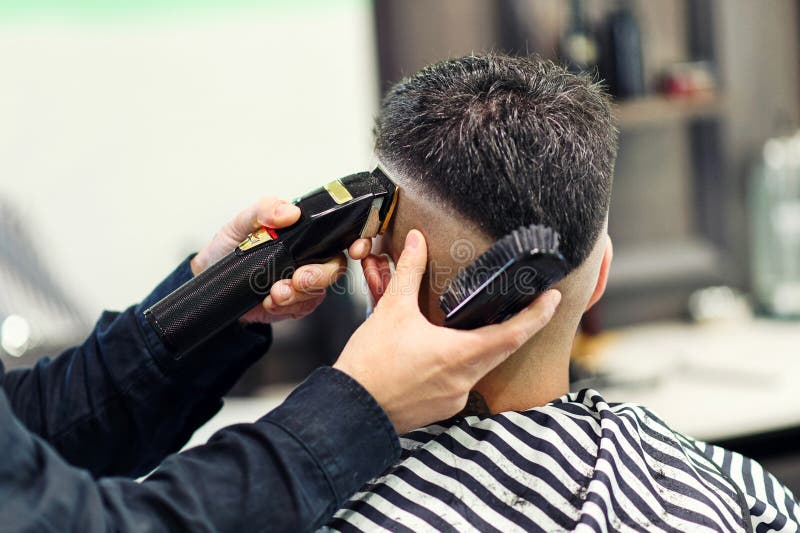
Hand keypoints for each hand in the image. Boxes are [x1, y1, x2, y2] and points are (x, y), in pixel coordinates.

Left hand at [190, 196, 373, 323]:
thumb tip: (289, 211)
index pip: (341, 233)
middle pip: (336, 267)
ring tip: (273, 292)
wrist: (209, 279)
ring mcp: (304, 281)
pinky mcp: (295, 304)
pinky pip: (303, 308)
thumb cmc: (228, 248)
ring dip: (298, 294)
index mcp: (304, 232)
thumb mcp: (242, 222)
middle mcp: (309, 256)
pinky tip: (270, 300)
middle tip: (298, 279)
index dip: (358, 240)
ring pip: (320, 291)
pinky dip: (288, 306)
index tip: (356, 248)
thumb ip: (264, 210)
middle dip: (319, 276)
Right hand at [334, 230, 560, 433]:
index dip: (537, 315)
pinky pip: (463, 381)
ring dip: (486, 344)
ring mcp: (455, 398)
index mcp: (460, 355)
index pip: (514, 334)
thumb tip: (415, 241)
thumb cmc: (370, 364)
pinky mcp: (442, 408)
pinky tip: (448, 350)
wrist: (349, 410)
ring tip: (482, 323)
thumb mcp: (391, 311)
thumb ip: (409, 272)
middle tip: (529, 304)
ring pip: (482, 366)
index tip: (552, 298)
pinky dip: (463, 362)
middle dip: (518, 326)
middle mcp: (465, 380)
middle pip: (504, 349)